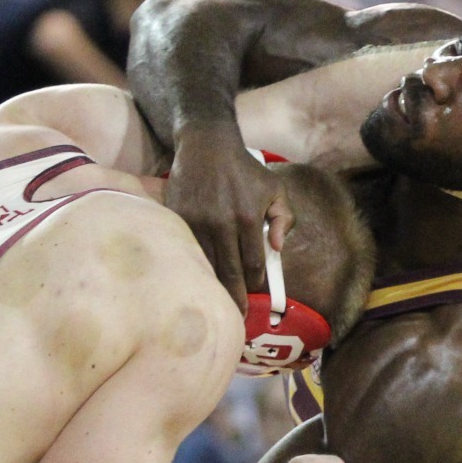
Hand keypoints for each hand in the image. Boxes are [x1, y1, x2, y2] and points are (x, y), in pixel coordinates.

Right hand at [166, 126, 291, 312]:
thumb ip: (283, 218)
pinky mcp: (178, 218)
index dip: (255, 283)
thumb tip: (277, 248)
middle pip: (229, 272)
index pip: (252, 263)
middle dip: (235, 297)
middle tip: (237, 317)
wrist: (206, 145)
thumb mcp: (274, 188)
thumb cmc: (244, 170)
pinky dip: (194, 267)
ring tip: (218, 305)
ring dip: (213, 287)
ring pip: (206, 265)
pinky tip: (198, 281)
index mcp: (247, 218)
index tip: (255, 294)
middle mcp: (222, 223)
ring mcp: (197, 222)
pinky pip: (188, 251)